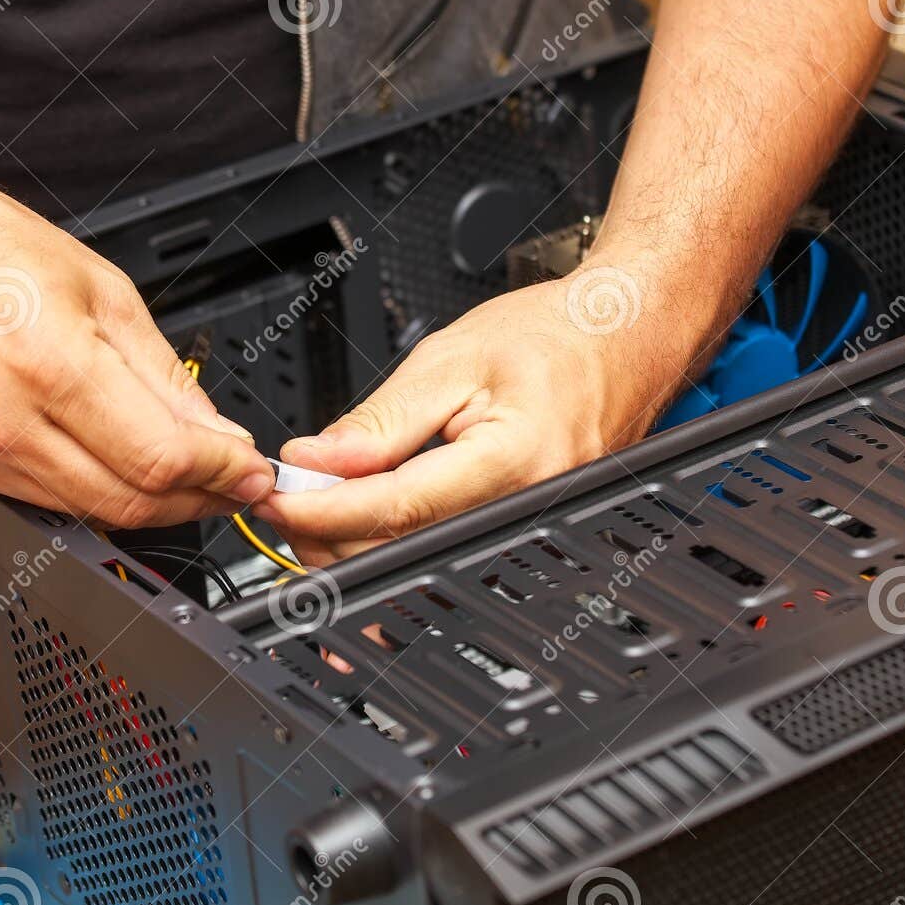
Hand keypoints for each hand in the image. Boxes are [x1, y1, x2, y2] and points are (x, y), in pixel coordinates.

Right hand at [0, 176, 272, 527]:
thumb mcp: (102, 288)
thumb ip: (165, 373)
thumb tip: (215, 432)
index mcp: (48, 363)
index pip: (161, 456)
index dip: (223, 472)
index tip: (254, 469)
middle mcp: (6, 420)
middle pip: (132, 499)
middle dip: (201, 498)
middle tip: (238, 482)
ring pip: (95, 512)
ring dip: (159, 505)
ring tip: (198, 476)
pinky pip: (55, 502)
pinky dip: (106, 494)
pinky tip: (134, 471)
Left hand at [253, 266, 710, 563]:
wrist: (625, 338)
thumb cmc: (555, 338)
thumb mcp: (450, 359)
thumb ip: (380, 421)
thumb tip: (315, 462)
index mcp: (512, 460)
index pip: (396, 506)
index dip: (326, 510)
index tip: (280, 500)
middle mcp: (527, 508)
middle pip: (405, 549)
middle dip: (332, 536)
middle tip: (288, 503)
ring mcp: (530, 531)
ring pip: (424, 567)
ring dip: (362, 553)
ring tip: (321, 518)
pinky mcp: (524, 536)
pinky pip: (451, 562)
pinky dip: (400, 557)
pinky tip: (364, 547)